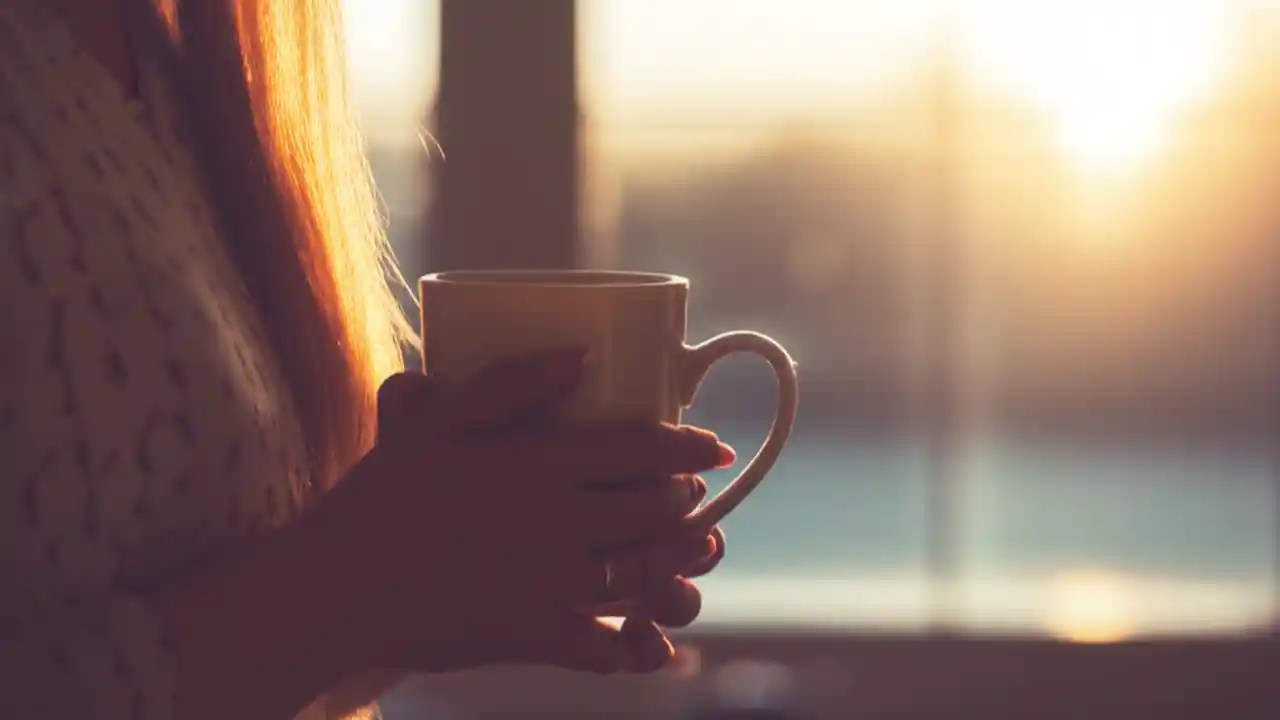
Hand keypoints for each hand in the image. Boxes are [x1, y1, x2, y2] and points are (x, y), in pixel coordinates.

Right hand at [359, 350, 731, 674]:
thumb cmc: (381, 497)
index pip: (640, 449)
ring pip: (648, 574)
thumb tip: (582, 355)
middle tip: (691, 493)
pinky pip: (607, 647)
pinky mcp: (534, 639)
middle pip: (656, 510)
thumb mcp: (436, 422)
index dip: (688, 447)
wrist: (333, 590)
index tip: (714, 448)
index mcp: (536, 465)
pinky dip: (640, 646)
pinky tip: (657, 642)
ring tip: (695, 550)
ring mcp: (551, 588)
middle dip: (686, 499)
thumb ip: (513, 384)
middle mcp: (557, 526)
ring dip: (682, 560)